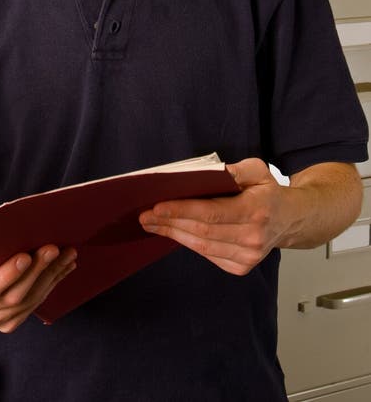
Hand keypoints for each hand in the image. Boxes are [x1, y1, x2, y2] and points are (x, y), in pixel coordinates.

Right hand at [0, 217, 76, 331]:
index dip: (7, 276)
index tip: (24, 256)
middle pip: (16, 294)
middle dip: (38, 271)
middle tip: (53, 248)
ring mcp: (0, 315)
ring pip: (31, 299)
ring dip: (52, 276)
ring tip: (67, 253)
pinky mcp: (14, 315)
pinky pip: (37, 302)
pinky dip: (54, 283)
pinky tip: (65, 267)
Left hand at [139, 158, 289, 275]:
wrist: (291, 219)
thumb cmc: (269, 192)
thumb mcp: (257, 170)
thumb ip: (234, 170)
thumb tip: (205, 175)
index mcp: (256, 210)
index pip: (211, 213)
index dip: (182, 210)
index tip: (157, 206)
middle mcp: (253, 237)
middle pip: (202, 232)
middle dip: (170, 222)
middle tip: (145, 214)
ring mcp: (248, 256)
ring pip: (202, 246)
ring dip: (173, 234)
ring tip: (152, 223)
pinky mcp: (241, 266)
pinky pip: (208, 254)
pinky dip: (188, 242)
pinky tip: (173, 231)